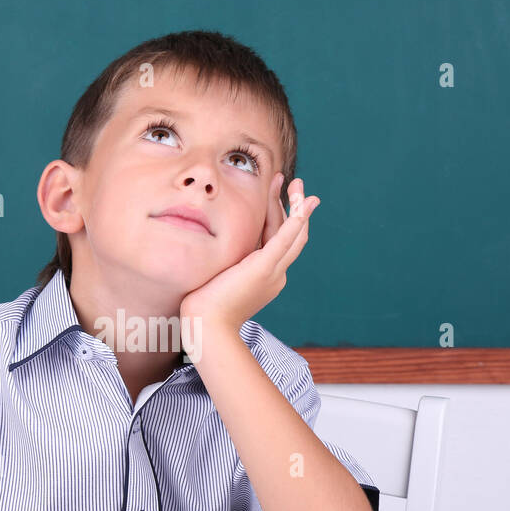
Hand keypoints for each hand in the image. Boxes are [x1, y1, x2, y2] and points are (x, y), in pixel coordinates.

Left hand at [179, 173, 319, 336]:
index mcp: (265, 276)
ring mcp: (272, 272)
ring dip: (297, 206)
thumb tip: (214, 256)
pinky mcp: (264, 267)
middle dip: (293, 206)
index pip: (276, 240)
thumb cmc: (204, 309)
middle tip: (294, 182)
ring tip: (298, 185)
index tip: (276, 194)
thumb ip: (223, 265)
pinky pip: (286, 239)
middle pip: (289, 234)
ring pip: (292, 233)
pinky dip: (298, 219)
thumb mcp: (216, 279)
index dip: (279, 215)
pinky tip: (305, 202)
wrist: (206, 327)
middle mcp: (275, 274)